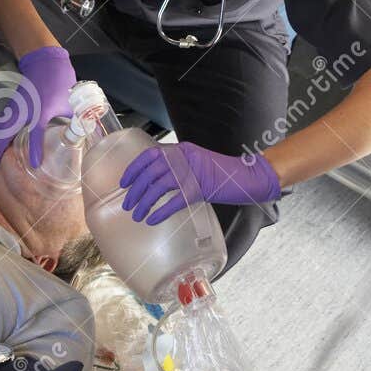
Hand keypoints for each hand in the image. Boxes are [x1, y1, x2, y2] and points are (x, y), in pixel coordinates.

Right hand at [0, 46, 75, 171]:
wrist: (45, 61)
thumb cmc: (59, 83)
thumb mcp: (69, 103)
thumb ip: (72, 121)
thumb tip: (80, 136)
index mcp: (41, 110)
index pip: (37, 132)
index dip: (36, 148)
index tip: (33, 164)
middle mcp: (23, 110)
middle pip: (4, 132)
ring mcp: (13, 107)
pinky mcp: (10, 105)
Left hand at [120, 141, 280, 224]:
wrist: (247, 175)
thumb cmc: (222, 173)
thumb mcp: (197, 163)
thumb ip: (179, 167)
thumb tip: (156, 181)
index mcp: (181, 150)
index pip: (150, 154)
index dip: (134, 168)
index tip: (124, 182)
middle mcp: (184, 158)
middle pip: (151, 173)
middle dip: (135, 190)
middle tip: (128, 204)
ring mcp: (192, 173)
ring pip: (159, 187)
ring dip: (144, 202)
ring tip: (137, 215)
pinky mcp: (199, 189)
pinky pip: (174, 201)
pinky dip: (160, 211)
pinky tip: (152, 219)